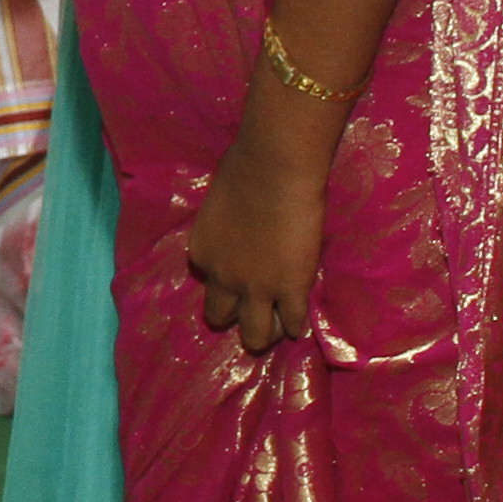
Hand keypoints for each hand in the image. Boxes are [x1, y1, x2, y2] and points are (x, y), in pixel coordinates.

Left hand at [187, 115, 334, 352]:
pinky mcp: (291, 290)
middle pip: (220, 315)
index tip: (238, 275)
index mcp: (201, 252)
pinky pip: (293, 322)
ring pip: (255, 334)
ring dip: (265, 333)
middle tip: (253, 310)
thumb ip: (228, 226)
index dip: (224, 278)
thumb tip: (243, 225)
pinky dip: (296, 324)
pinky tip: (301, 322)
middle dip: (235, 316)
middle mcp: (222, 277)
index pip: (206, 279)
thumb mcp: (220, 204)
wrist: (274, 168)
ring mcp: (257, 288)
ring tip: (277, 328)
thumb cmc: (244, 167)